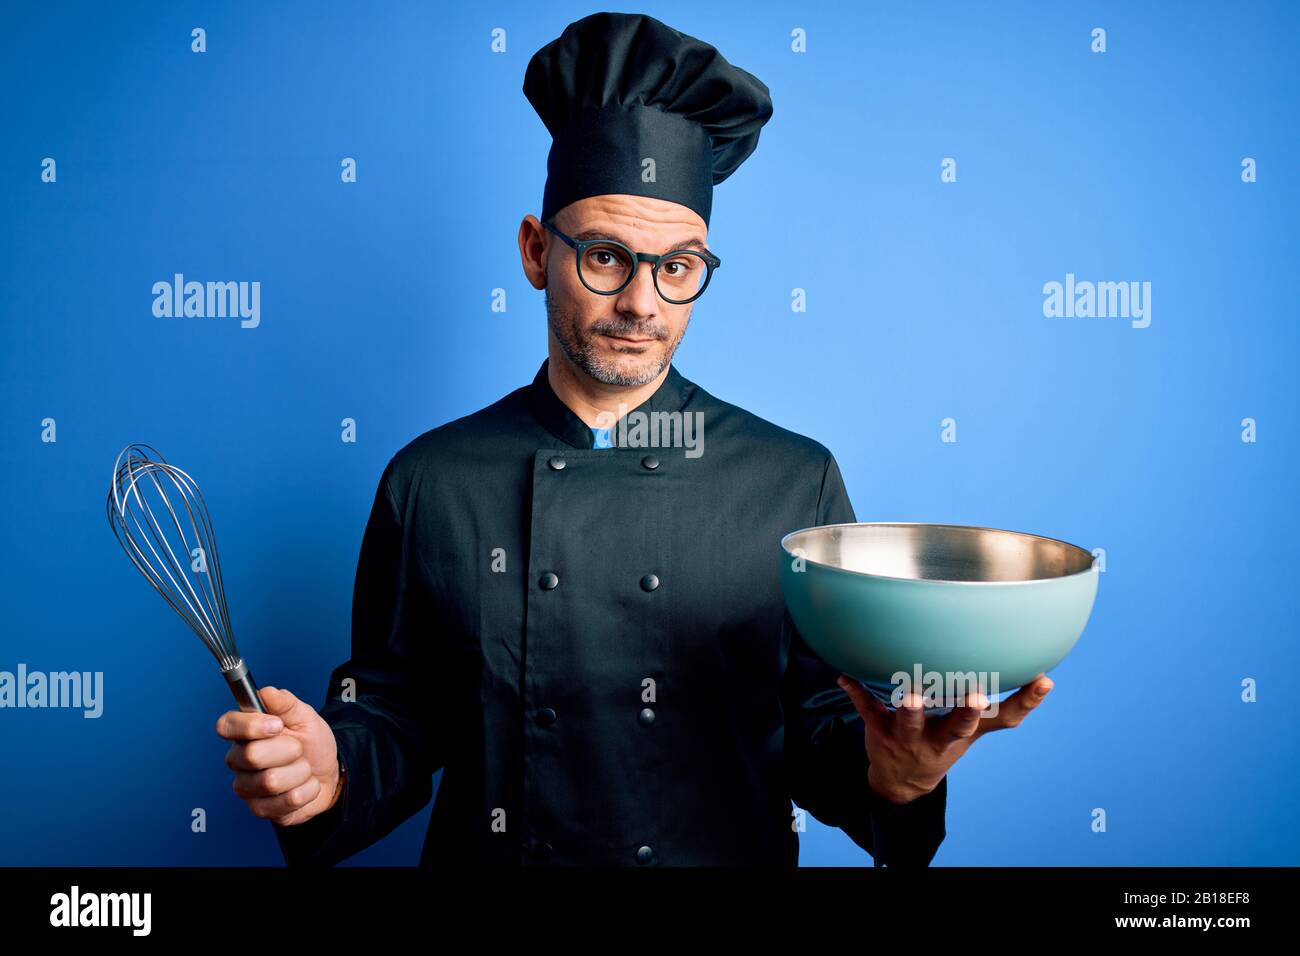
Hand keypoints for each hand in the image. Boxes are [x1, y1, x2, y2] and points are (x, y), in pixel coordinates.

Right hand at [215, 686, 341, 825]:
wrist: (329, 772)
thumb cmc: (311, 743)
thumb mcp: (304, 717)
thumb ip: (285, 702)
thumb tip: (266, 691)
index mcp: (244, 733)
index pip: (226, 726)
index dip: (250, 726)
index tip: (277, 725)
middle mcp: (239, 760)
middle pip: (252, 756)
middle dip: (288, 750)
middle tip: (299, 749)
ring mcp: (247, 787)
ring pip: (271, 781)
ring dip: (300, 772)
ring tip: (303, 768)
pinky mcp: (260, 809)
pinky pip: (286, 801)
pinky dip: (307, 790)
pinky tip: (306, 785)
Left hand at [837, 672, 1054, 804]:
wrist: (901, 780)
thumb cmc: (943, 742)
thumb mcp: (975, 732)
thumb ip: (1007, 708)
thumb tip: (1046, 678)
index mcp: (966, 733)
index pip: (1001, 721)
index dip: (1024, 702)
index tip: (1042, 680)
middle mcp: (940, 737)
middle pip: (957, 727)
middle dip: (967, 713)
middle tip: (976, 695)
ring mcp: (909, 736)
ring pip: (910, 723)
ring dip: (910, 708)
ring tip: (911, 691)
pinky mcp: (880, 730)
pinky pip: (867, 710)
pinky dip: (856, 693)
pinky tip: (845, 676)